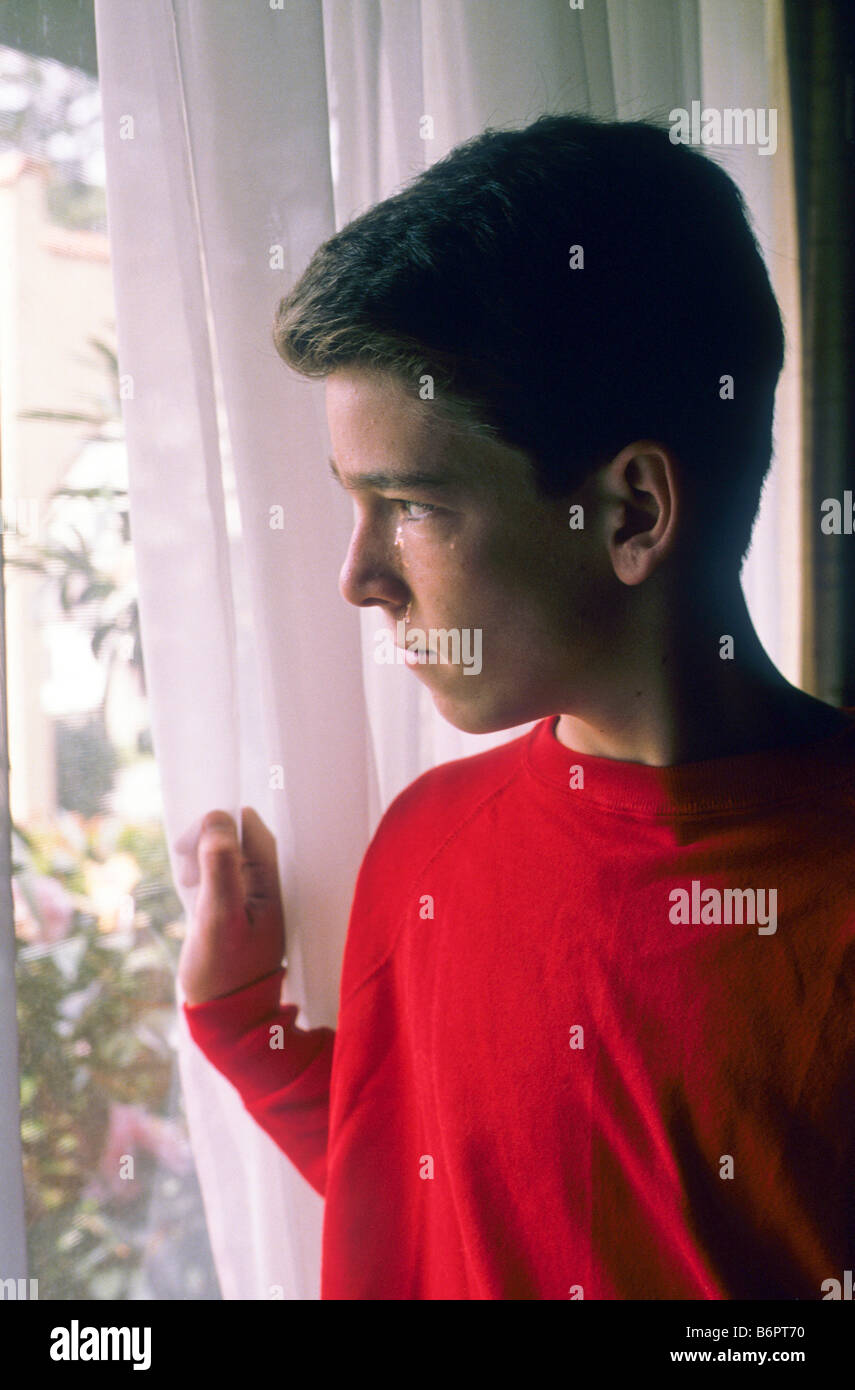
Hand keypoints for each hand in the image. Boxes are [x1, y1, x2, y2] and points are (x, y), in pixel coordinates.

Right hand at [175, 807, 285, 1005]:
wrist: (229, 1019)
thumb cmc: (223, 972)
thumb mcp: (218, 918)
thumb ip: (220, 867)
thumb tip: (217, 818)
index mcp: (270, 880)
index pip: (247, 824)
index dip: (216, 828)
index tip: (189, 851)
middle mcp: (265, 882)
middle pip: (235, 834)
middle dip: (205, 844)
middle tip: (189, 876)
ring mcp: (251, 894)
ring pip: (224, 852)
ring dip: (201, 861)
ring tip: (190, 887)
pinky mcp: (236, 906)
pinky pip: (219, 872)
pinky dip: (202, 876)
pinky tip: (193, 895)